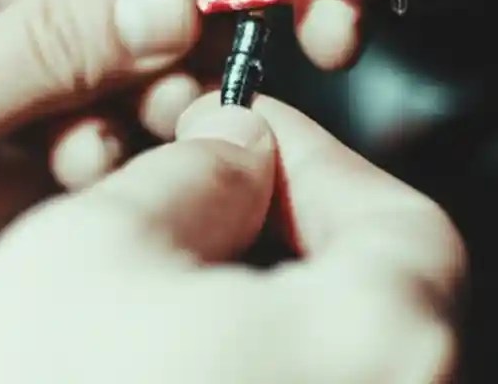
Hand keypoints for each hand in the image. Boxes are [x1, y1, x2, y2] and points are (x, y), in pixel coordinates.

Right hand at [0, 96, 465, 383]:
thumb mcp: (94, 248)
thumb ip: (197, 174)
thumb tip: (238, 150)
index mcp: (379, 347)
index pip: (403, 222)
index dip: (318, 162)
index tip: (255, 138)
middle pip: (378, 304)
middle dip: (288, 236)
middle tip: (209, 198)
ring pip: (333, 368)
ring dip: (264, 314)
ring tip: (167, 289)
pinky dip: (250, 382)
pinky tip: (167, 367)